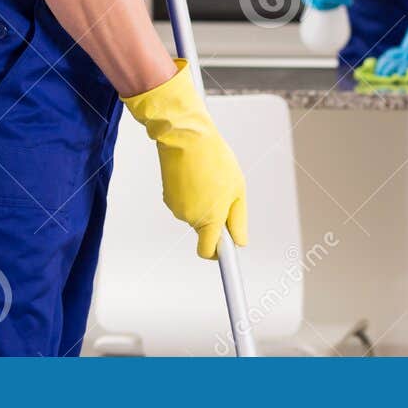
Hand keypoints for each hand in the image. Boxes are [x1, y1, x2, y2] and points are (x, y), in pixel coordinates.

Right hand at [121, 60, 247, 258]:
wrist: (185, 136)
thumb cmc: (214, 159)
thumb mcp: (237, 188)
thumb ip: (237, 218)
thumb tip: (239, 242)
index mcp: (209, 218)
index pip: (210, 251)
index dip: (218, 258)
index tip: (226, 270)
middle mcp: (190, 218)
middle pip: (206, 230)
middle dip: (215, 218)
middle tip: (224, 192)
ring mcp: (176, 208)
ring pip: (196, 214)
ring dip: (204, 202)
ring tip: (209, 176)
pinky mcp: (168, 196)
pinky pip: (186, 203)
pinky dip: (192, 194)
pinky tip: (196, 174)